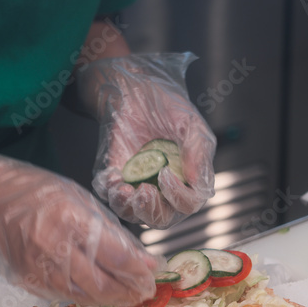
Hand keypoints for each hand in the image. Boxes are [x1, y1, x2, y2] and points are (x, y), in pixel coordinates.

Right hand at [0, 147, 156, 305]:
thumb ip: (114, 233)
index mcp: (72, 219)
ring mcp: (38, 268)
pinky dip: (86, 296)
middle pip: (102, 284)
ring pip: (84, 296)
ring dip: (110, 299)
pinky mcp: (28, 281)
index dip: (138, 272)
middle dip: (128, 292)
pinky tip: (98, 291)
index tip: (152, 275)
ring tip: (126, 294)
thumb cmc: (41, 195)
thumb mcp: (83, 201)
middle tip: (143, 292)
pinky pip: (64, 296)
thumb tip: (145, 261)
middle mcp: (54, 246)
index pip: (116, 255)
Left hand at [82, 53, 216, 228]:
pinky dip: (109, 193)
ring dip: (128, 208)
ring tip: (124, 189)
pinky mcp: (115, 178)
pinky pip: (110, 197)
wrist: (134, 87)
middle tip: (144, 192)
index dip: (179, 197)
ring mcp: (138, 185)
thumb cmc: (167, 105)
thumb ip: (198, 152)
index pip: (188, 204)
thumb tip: (198, 183)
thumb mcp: (190, 124)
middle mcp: (164, 189)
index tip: (166, 174)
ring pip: (133, 214)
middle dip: (152, 211)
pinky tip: (112, 178)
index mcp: (189, 179)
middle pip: (161, 219)